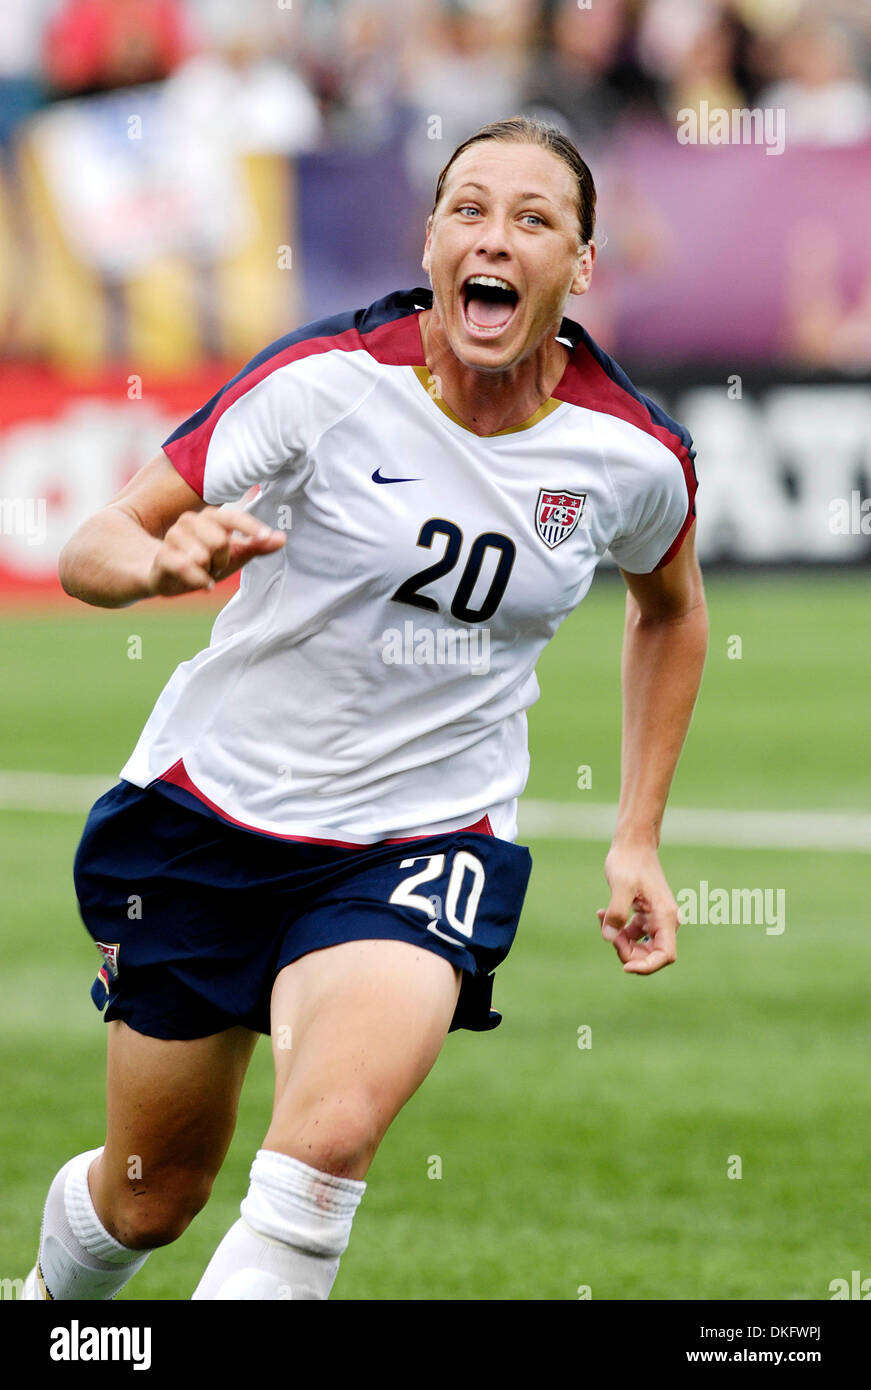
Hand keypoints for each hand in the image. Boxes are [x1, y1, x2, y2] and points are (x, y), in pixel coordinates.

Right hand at [147, 507, 285, 596]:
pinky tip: (204, 584)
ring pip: (202, 555)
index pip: (233, 517)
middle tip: (215, 566)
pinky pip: (186, 566)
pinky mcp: (163, 555)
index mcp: (211, 517)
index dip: (250, 527)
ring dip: (207, 570)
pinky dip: (199, 580)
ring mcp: (174, 536)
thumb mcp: (234, 556)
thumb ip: (256, 547)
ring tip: (202, 571)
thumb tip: (282, 538)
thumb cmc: (205, 563)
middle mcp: (191, 521)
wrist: (168, 576)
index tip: (266, 537)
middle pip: (219, 540)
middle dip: (222, 560)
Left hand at [597, 842, 678, 974]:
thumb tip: (609, 937)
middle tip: (609, 933)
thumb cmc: (629, 862)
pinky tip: (601, 914)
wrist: (633, 845)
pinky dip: (618, 931)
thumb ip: (616, 912)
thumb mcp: (620, 885)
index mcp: (665, 917)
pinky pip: (633, 935)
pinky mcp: (646, 916)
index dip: (647, 966)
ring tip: (603, 917)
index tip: (625, 967)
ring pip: (640, 947)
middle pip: (651, 955)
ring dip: (620, 941)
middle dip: (628, 952)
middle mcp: (665, 921)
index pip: (665, 955)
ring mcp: (656, 920)